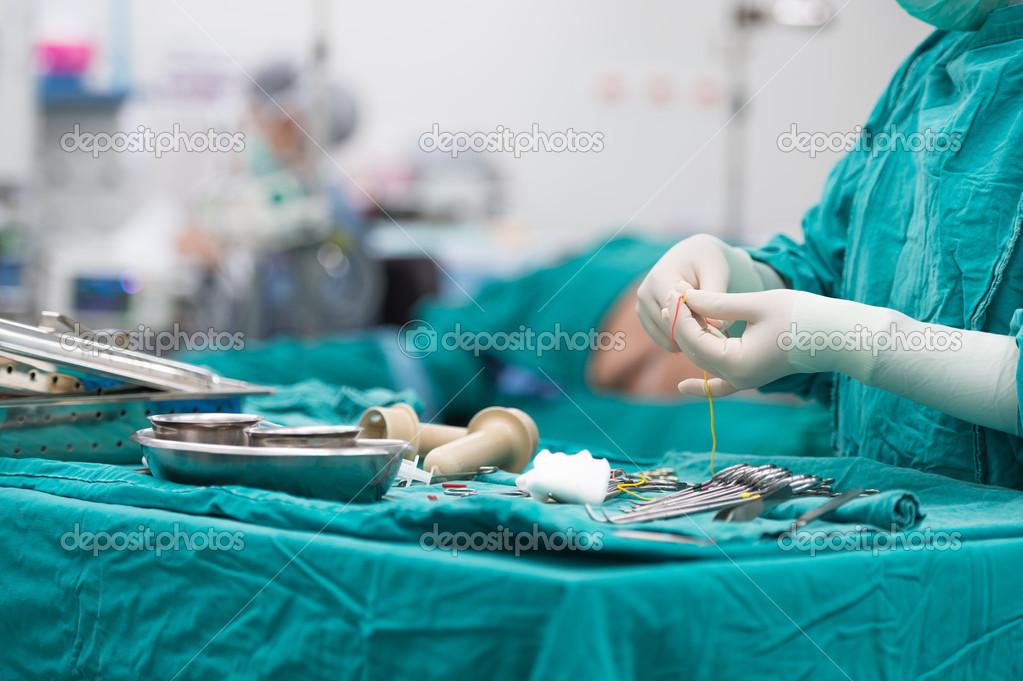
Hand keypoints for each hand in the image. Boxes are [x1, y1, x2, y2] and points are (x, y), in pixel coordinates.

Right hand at [636, 234, 785, 351]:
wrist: (693, 255)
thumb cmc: (707, 261)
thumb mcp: (716, 272)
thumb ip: (716, 298)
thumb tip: (717, 326)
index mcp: (659, 279)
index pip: (676, 314)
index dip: (699, 326)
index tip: (722, 332)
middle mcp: (644, 293)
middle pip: (670, 328)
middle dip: (695, 335)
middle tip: (720, 339)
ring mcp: (641, 306)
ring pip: (666, 337)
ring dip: (688, 340)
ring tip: (712, 336)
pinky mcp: (645, 316)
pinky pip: (664, 339)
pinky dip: (682, 341)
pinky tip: (701, 336)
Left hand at [669, 287, 1020, 436]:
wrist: (839, 336)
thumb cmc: (803, 316)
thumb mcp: (755, 304)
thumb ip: (717, 304)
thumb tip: (684, 297)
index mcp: (735, 361)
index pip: (694, 336)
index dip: (680, 312)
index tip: (672, 288)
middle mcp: (737, 376)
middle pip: (695, 349)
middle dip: (682, 322)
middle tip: (671, 294)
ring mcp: (744, 380)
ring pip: (705, 360)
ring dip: (690, 338)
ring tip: (675, 312)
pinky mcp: (752, 376)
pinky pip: (722, 385)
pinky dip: (704, 386)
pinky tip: (684, 386)